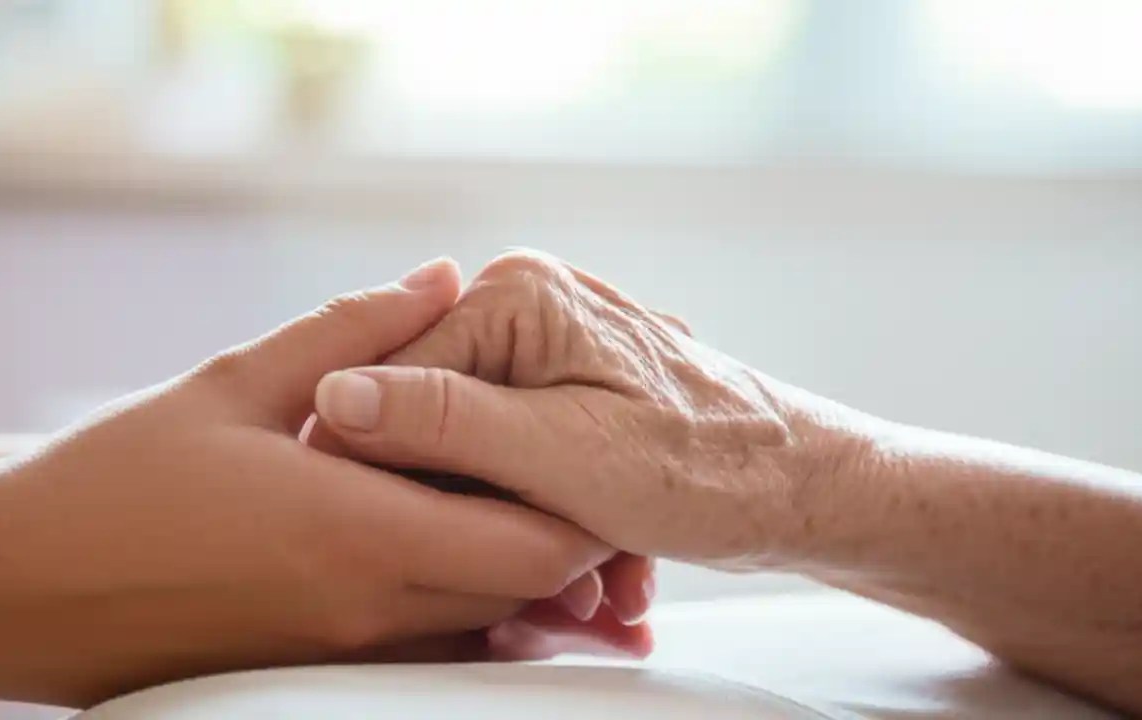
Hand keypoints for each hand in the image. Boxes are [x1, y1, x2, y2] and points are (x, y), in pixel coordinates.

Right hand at [0, 259, 612, 706]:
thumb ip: (354, 328)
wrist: (25, 587)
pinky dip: (468, 600)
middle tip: (572, 467)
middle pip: (525, 591)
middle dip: (569, 540)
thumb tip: (441, 275)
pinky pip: (433, 643)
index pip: (531, 547)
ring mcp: (347, 649)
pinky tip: (447, 539)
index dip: (585, 511)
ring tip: (521, 495)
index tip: (594, 456)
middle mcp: (368, 609)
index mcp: (357, 533)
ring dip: (521, 570)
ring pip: (486, 622)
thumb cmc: (116, 480)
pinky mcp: (322, 665)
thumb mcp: (235, 381)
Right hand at [312, 251, 862, 568]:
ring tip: (585, 570)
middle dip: (468, 501)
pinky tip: (589, 554)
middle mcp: (527, 304)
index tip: (403, 531)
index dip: (387, 463)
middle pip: (431, 411)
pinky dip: (537, 507)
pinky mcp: (566, 389)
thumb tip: (338, 396)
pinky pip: (513, 449)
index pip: (393, 376)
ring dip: (507, 516)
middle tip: (534, 570)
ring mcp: (548, 346)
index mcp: (517, 295)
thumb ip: (446, 420)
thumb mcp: (562, 452)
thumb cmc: (706, 469)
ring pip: (472, 442)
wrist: (802, 485)